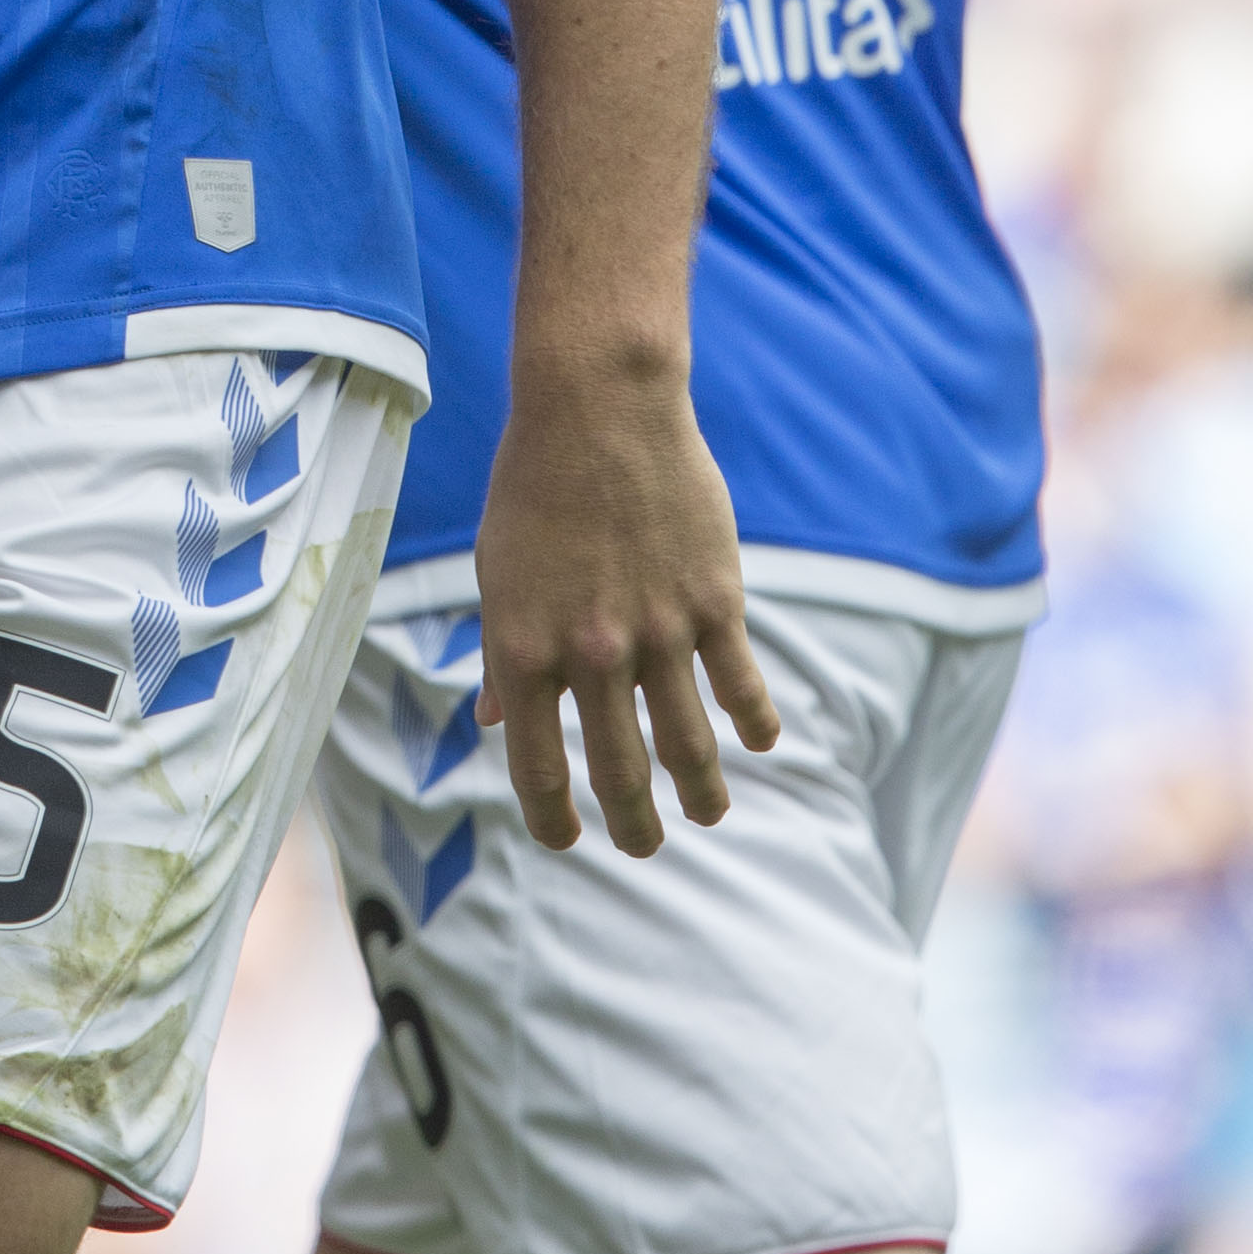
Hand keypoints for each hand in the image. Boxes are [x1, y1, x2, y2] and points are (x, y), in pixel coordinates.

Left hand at [473, 361, 771, 856]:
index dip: (551, 818)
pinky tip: (761, 742)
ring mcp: (658, 631)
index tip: (566, 841)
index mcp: (523, 650)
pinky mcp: (716, 601)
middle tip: (646, 847)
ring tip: (709, 815)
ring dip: (702, 792)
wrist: (597, 406)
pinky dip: (755, 723)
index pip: (537, 767)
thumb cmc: (533, 486)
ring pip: (690, 744)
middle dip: (634, 824)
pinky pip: (742, 685)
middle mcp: (590, 654)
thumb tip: (491, 723)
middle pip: (619, 772)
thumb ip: (498, 654)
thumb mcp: (497, 573)